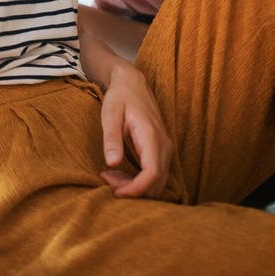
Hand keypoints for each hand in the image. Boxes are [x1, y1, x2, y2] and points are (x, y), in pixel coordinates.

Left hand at [99, 64, 172, 198]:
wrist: (133, 83)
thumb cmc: (120, 97)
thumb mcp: (110, 114)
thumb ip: (112, 138)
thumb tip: (112, 163)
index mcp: (151, 136)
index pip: (152, 173)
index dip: (136, 189)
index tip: (115, 192)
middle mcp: (164, 144)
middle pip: (156, 182)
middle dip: (133, 191)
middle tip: (108, 182)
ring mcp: (166, 147)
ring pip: (158, 181)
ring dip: (136, 187)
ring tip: (111, 177)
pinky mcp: (162, 150)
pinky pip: (156, 173)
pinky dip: (140, 181)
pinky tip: (120, 173)